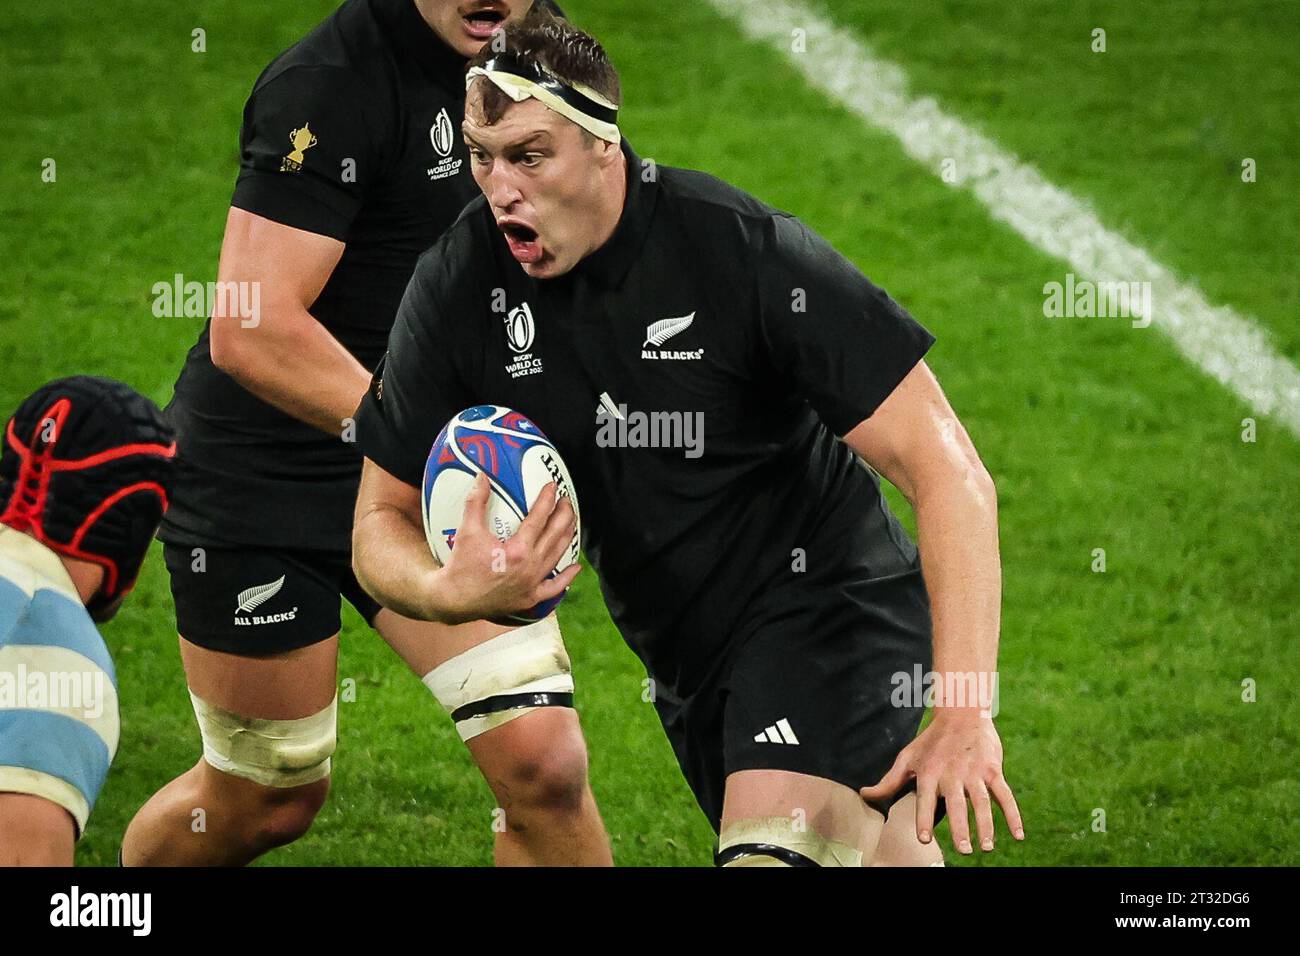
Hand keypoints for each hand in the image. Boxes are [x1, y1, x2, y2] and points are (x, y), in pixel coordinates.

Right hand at [434, 474, 579, 623]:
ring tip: (571, 522)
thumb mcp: (467, 531)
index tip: (553, 487)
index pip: (539, 518)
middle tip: (565, 501)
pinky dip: (567, 577)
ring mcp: (532, 584)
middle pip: (555, 535)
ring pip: (558, 556)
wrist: (454, 601)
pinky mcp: (530, 598)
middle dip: (564, 515)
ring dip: (567, 537)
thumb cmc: (460, 567)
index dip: (547, 500)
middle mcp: (530, 567)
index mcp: (518, 550)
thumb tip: (482, 477)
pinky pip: (554, 588)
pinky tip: (575, 567)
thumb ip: (476, 502)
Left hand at [859, 710, 1023, 854]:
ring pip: (982, 802)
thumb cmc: (930, 741)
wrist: (960, 713)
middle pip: (957, 804)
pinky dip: (1013, 815)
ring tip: (986, 847)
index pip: (925, 799)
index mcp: (929, 772)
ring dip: (986, 825)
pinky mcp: (993, 769)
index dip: (924, 818)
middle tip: (963, 850)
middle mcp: (952, 773)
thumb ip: (888, 781)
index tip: (924, 839)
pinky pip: (1005, 795)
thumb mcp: (907, 757)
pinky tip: (1019, 835)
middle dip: (960, 827)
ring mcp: (974, 772)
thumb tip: (864, 795)